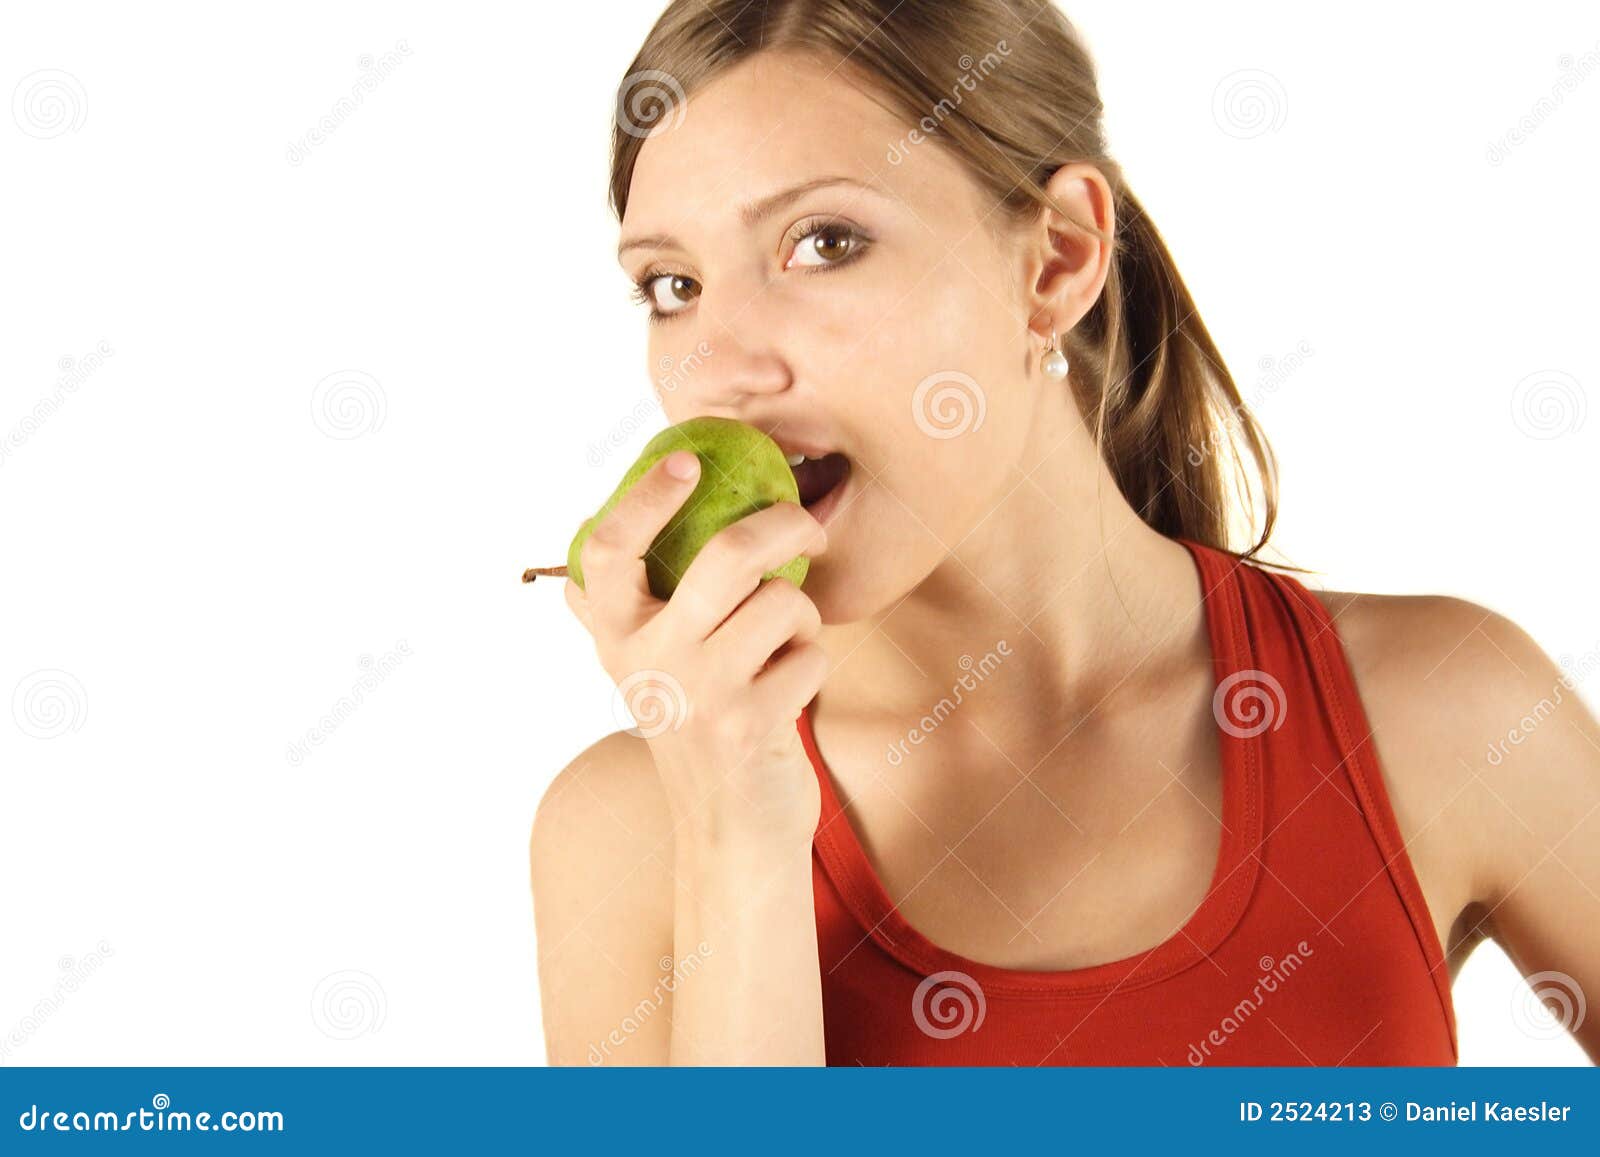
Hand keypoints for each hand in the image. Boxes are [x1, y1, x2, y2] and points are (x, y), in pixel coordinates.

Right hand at [564, 450, 828, 842]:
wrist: (730, 829)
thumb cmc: (695, 732)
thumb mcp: (640, 676)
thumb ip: (611, 621)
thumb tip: (569, 566)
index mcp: (617, 635)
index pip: (607, 550)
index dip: (644, 498)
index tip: (686, 462)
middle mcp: (650, 660)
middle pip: (727, 556)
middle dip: (784, 526)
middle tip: (807, 528)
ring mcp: (701, 693)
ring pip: (783, 603)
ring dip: (802, 618)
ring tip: (784, 647)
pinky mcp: (752, 722)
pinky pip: (811, 653)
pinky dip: (813, 665)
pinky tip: (789, 694)